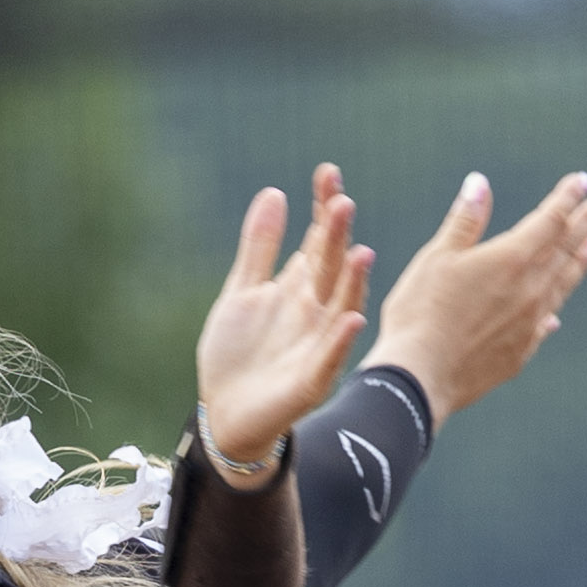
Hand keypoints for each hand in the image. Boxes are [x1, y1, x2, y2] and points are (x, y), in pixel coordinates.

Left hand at [194, 164, 374, 470]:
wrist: (226, 414)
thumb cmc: (238, 353)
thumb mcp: (242, 293)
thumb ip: (258, 247)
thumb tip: (273, 192)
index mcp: (301, 285)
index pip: (319, 239)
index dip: (324, 208)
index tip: (327, 172)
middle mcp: (316, 309)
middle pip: (331, 266)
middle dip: (336, 237)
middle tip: (342, 202)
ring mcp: (318, 343)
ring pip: (341, 306)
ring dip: (352, 282)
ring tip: (360, 252)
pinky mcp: (312, 379)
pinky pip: (330, 358)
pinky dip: (340, 340)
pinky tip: (350, 320)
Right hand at [370, 170, 586, 419]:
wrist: (419, 378)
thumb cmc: (420, 313)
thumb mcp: (436, 259)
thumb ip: (464, 221)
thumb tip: (479, 183)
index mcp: (513, 257)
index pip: (550, 219)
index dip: (567, 198)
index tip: (581, 182)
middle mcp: (532, 287)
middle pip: (566, 248)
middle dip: (586, 224)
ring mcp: (530, 323)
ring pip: (563, 285)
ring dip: (580, 263)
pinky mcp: (519, 354)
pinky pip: (544, 326)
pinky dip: (552, 312)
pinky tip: (554, 315)